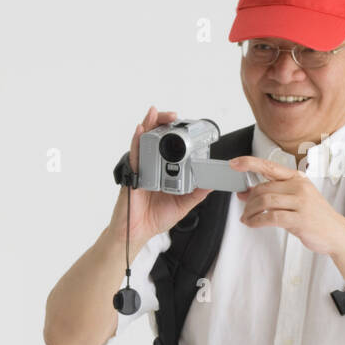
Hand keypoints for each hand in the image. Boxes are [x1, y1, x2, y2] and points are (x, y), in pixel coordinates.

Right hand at [107, 106, 210, 247]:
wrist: (138, 232)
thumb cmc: (155, 218)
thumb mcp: (183, 204)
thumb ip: (197, 193)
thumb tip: (212, 182)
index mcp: (165, 170)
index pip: (172, 145)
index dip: (177, 132)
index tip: (187, 125)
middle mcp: (152, 165)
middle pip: (157, 136)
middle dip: (164, 121)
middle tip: (174, 115)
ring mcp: (141, 168)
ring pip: (144, 140)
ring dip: (149, 123)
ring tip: (155, 113)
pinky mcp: (132, 174)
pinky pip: (133, 154)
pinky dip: (136, 141)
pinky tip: (140, 129)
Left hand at [232, 155, 344, 255]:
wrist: (336, 233)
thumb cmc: (314, 216)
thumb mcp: (296, 199)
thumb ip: (273, 194)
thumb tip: (245, 193)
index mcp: (298, 179)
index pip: (270, 166)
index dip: (250, 163)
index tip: (234, 163)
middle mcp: (299, 187)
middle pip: (262, 188)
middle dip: (248, 200)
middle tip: (244, 209)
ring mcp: (301, 203)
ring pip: (264, 202)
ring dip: (249, 212)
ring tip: (246, 218)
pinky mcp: (299, 219)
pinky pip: (270, 218)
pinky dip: (256, 221)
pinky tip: (251, 224)